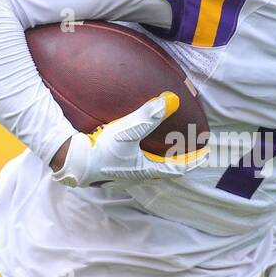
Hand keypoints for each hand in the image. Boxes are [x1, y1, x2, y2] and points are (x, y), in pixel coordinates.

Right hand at [51, 91, 206, 186]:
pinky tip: (131, 147)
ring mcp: (121, 175)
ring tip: (162, 152)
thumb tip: (170, 100)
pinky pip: (130, 164)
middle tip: (187, 154)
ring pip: (146, 169)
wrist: (72, 161)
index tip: (204, 156)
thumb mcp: (127, 130)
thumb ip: (149, 115)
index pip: (176, 168)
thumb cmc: (101, 149)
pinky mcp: (108, 170)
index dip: (192, 161)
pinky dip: (139, 156)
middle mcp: (135, 176)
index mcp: (145, 170)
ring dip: (157, 161)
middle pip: (162, 171)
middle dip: (176, 163)